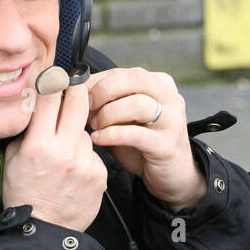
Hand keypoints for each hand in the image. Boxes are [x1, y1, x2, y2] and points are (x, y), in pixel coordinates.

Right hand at [2, 75, 107, 232]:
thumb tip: (39, 106)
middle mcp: (63, 150)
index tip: (58, 72)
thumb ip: (27, 132)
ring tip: (65, 156)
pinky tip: (74, 174)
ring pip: (85, 132)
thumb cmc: (24, 194)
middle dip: (78, 89)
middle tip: (77, 83)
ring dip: (77, 135)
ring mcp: (84, 163)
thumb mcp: (13, 159)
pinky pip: (94, 154)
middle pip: (79, 102)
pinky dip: (86, 159)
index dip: (55, 79)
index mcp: (38, 145)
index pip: (51, 97)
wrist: (43, 232)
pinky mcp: (99, 174)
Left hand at [86, 67, 207, 209]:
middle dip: (104, 91)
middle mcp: (170, 98)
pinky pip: (135, 134)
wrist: (171, 176)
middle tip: (86, 107)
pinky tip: (97, 139)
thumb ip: (108, 103)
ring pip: (137, 104)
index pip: (124, 73)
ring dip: (108, 114)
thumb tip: (76, 92)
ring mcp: (172, 121)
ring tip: (93, 126)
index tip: (79, 95)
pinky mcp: (167, 145)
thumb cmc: (142, 145)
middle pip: (134, 79)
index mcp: (160, 84)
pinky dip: (111, 135)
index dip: (97, 81)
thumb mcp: (124, 118)